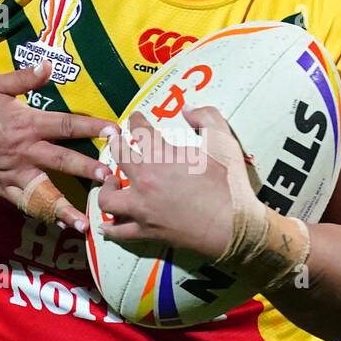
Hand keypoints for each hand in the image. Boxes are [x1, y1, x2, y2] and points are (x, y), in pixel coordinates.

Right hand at [0, 59, 117, 230]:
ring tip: (85, 222)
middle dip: (88, 169)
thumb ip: (23, 79)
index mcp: (25, 123)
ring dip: (65, 207)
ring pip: (44, 192)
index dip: (91, 127)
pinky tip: (56, 225)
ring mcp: (11, 173)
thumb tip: (49, 67)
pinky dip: (39, 215)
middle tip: (111, 179)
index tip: (114, 131)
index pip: (66, 125)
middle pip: (62, 161)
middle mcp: (23, 151)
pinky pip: (23, 204)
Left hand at [97, 106, 255, 260]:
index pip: (139, 131)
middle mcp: (145, 181)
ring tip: (112, 183)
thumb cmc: (229, 184)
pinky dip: (110, 229)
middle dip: (114, 144)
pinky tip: (106, 225)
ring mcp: (143, 209)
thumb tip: (188, 109)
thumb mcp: (224, 141)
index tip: (135, 118)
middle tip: (114, 140)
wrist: (234, 226)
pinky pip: (119, 231)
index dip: (136, 120)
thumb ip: (207, 117)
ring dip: (106, 188)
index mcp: (161, 157)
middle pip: (117, 158)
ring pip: (108, 198)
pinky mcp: (147, 231)